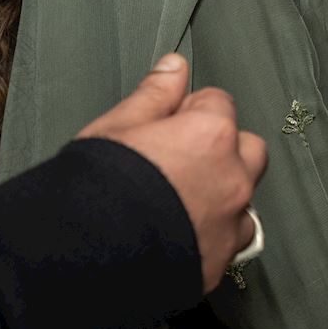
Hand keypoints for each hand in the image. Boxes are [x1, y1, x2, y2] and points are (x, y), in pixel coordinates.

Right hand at [77, 54, 267, 294]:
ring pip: (245, 199)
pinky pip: (232, 241)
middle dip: (223, 150)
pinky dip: (216, 235)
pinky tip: (182, 237)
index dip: (189, 112)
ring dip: (224, 195)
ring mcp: (231, 225)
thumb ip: (154, 94)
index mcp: (212, 135)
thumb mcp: (117, 127)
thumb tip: (176, 65)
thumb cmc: (95, 185)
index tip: (163, 129)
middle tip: (179, 164)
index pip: (218, 103)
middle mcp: (233, 178)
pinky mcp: (220, 264)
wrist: (79, 260)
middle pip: (248, 150)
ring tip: (180, 205)